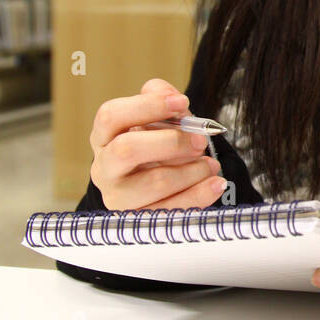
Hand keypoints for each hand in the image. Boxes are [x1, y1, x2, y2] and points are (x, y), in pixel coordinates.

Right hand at [89, 78, 226, 209]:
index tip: (183, 102)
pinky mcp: (139, 222)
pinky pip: (172, 210)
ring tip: (210, 164)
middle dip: (171, 142)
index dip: (147, 106)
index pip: (111, 116)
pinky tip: (215, 183)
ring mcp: (118, 198)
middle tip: (199, 140)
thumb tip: (173, 99)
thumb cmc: (155, 147)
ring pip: (155, 182)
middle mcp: (104, 168)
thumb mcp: (156, 118)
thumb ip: (161, 97)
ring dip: (191, 171)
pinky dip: (199, 195)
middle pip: (127, 149)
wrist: (156, 188)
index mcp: (103, 137)